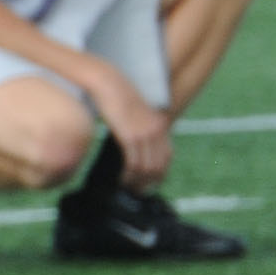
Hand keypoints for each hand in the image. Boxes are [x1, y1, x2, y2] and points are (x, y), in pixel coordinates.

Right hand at [86, 63, 172, 188]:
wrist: (108, 83)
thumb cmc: (117, 97)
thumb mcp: (136, 114)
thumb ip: (141, 128)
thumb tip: (135, 146)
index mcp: (160, 124)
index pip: (167, 157)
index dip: (159, 174)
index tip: (149, 184)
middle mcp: (156, 130)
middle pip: (158, 166)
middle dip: (147, 182)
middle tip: (136, 191)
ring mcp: (144, 133)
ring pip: (146, 168)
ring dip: (136, 182)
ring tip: (126, 187)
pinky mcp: (130, 136)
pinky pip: (133, 163)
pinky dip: (128, 176)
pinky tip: (121, 179)